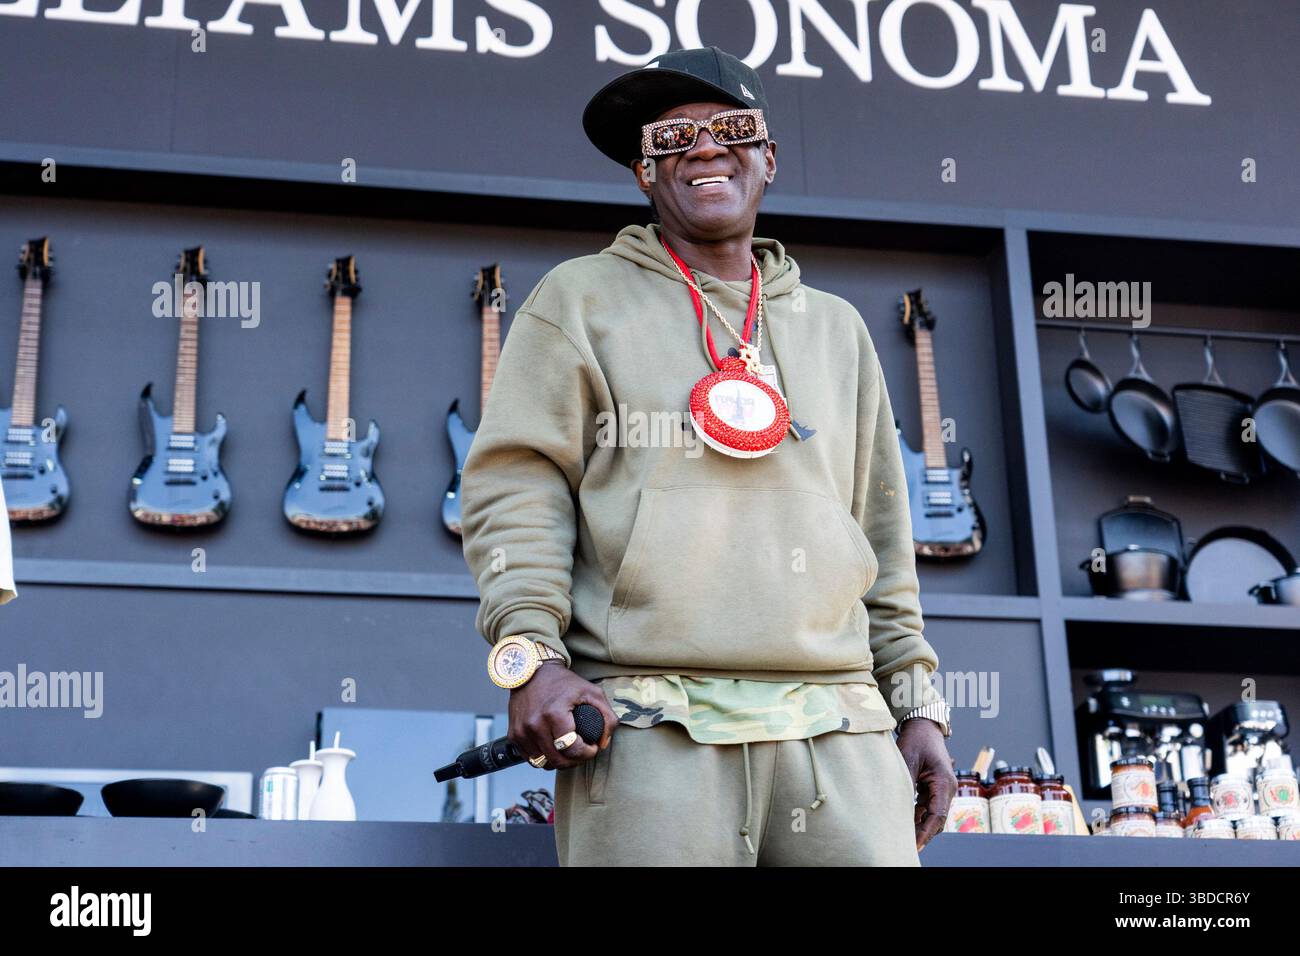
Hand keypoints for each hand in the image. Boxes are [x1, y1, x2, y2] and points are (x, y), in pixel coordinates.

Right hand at [508, 664, 617, 770]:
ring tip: (568, 751)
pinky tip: (553, 748)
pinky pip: (530, 758)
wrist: (532, 671)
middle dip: (574, 761)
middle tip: (582, 752)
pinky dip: (543, 757)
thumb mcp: (592, 692)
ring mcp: (521, 731)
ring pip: (543, 763)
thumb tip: (604, 742)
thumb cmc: (563, 682)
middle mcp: (534, 725)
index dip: (587, 753)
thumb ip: (607, 717)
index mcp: (554, 714)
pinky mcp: (514, 735)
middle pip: (558, 761)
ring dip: (558, 761)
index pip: (572, 749)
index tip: (592, 747)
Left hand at [896, 718, 956, 850]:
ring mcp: (941, 789)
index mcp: (943, 783)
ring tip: (901, 837)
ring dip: (919, 825)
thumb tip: (897, 808)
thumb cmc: (916, 740)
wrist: (923, 725)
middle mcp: (946, 788)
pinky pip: (927, 807)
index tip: (915, 846)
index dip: (925, 833)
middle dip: (922, 833)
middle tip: (904, 846)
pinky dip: (917, 815)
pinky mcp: (934, 787)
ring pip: (932, 815)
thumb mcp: (907, 760)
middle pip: (936, 819)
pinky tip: (903, 823)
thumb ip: (905, 785)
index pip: (937, 816)